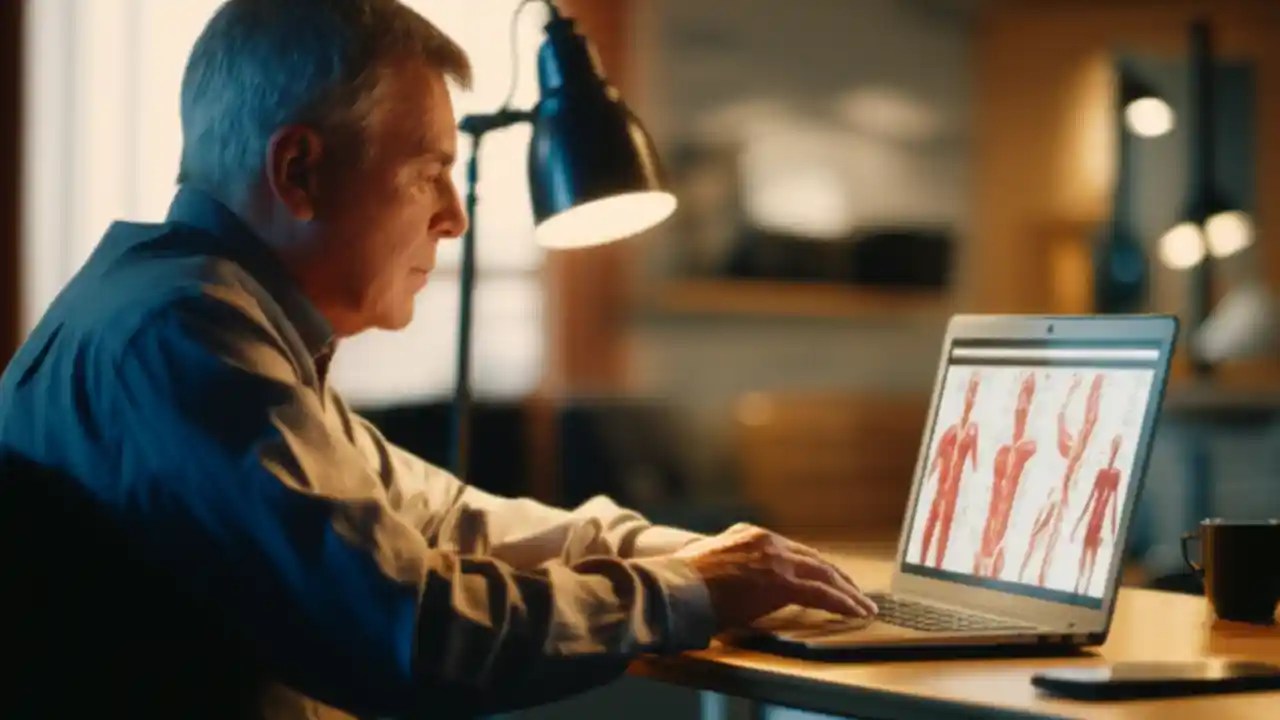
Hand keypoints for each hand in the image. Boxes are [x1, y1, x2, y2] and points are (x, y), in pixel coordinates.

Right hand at [675, 523, 877, 631]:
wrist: (676, 586)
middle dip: (838, 577)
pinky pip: (821, 592)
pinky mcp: (780, 581)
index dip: (815, 566)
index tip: (828, 577)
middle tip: (855, 592)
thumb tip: (744, 579)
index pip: (794, 551)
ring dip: (847, 591)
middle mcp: (767, 541)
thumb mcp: (715, 560)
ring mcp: (775, 558)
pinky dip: (842, 602)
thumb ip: (736, 563)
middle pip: (814, 559)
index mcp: (751, 535)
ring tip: (863, 605)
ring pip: (823, 573)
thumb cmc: (686, 583)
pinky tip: (856, 611)